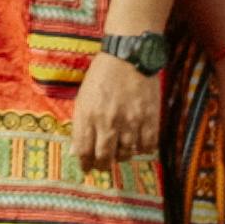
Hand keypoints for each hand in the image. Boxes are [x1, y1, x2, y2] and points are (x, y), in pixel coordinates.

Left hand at [67, 53, 166, 172]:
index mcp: (88, 115)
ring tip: (121, 153)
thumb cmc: (102, 76)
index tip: (87, 168)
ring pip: (126, 155)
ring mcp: (131, 121)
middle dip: (102, 166)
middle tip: (103, 166)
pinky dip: (143, 150)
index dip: (85, 164)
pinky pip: (148, 146)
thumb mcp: (83, 98)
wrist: (129, 55)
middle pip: (105, 157)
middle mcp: (109, 121)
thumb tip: (74, 152)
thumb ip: (79, 125)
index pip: (84, 151)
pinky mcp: (150, 118)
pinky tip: (138, 145)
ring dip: (122, 158)